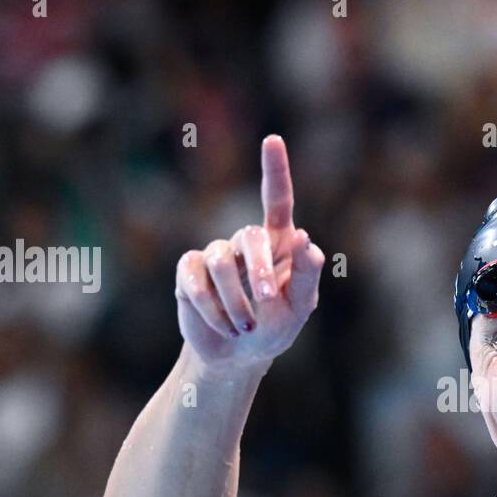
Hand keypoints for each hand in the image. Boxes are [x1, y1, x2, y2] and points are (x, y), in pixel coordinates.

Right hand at [175, 135, 325, 371]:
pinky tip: (224, 326)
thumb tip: (305, 239)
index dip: (275, 170)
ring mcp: (215, 255)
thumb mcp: (299, 308)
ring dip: (236, 301)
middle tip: (266, 303)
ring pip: (221, 261)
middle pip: (250, 236)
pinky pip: (195, 280)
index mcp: (279, 244)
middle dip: (259, 270)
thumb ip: (306, 275)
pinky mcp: (190, 272)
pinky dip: (212, 309)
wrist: (237, 356)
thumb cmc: (275, 329)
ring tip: (245, 328)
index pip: (276, 200)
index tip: (272, 140)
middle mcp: (246, 243)